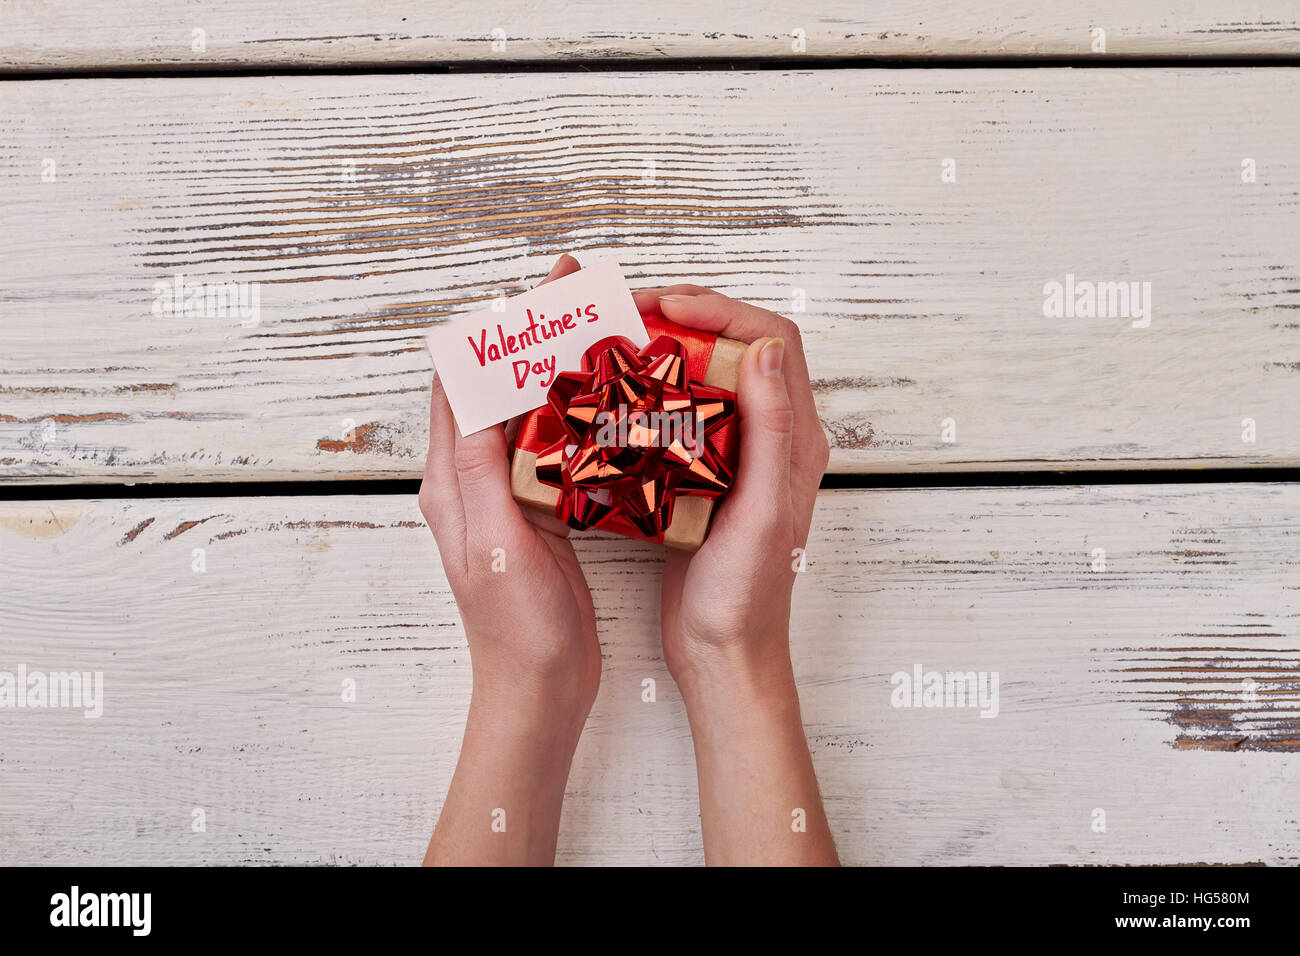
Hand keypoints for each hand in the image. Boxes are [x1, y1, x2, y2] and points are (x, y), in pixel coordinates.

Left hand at [420, 254, 597, 864]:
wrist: (535, 691)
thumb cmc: (518, 631)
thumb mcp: (497, 545)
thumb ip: (481, 468)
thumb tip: (472, 387)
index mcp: (452, 482)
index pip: (459, 380)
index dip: (495, 326)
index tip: (542, 286)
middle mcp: (467, 481)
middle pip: (487, 383)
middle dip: (527, 330)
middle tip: (578, 291)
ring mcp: (498, 496)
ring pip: (517, 407)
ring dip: (547, 362)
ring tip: (593, 327)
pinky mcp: (530, 513)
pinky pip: (542, 441)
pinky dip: (566, 405)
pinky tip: (601, 397)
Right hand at [632, 284, 837, 865]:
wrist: (727, 654)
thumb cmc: (748, 597)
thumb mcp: (763, 512)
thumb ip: (772, 431)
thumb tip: (767, 349)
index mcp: (796, 440)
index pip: (772, 340)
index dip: (720, 309)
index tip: (664, 306)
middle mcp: (773, 439)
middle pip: (736, 347)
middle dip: (684, 316)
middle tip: (627, 313)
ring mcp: (738, 457)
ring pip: (706, 376)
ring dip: (664, 349)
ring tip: (615, 342)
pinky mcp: (705, 478)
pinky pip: (683, 413)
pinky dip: (651, 391)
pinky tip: (613, 396)